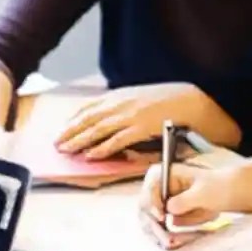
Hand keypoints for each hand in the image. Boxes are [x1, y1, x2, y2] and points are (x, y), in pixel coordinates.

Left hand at [55, 83, 215, 159]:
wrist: (194, 101)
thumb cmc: (171, 100)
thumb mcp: (143, 97)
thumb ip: (125, 105)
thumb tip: (112, 117)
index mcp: (121, 95)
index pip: (90, 107)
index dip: (74, 119)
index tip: (63, 128)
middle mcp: (122, 103)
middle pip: (88, 118)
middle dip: (70, 131)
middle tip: (57, 143)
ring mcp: (130, 115)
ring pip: (97, 130)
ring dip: (79, 141)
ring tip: (66, 151)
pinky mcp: (140, 129)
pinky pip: (116, 141)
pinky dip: (101, 149)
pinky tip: (90, 155)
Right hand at [137, 163, 234, 249]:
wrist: (233, 195)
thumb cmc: (219, 187)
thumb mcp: (204, 192)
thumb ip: (184, 200)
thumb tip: (168, 210)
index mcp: (164, 174)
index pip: (149, 188)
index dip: (151, 203)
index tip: (161, 217)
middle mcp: (157, 189)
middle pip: (145, 209)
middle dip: (154, 226)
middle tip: (167, 240)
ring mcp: (160, 205)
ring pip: (150, 223)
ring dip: (160, 236)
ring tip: (173, 244)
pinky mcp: (166, 220)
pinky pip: (160, 232)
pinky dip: (166, 239)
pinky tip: (176, 244)